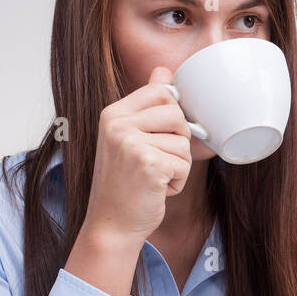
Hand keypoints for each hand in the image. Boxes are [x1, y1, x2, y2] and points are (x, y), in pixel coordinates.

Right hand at [80, 65, 192, 247]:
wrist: (111, 225)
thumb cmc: (124, 184)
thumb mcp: (129, 138)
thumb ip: (146, 104)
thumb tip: (163, 70)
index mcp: (113, 113)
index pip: (162, 91)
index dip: (172, 116)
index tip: (160, 137)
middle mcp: (118, 124)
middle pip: (177, 114)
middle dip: (177, 141)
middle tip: (157, 161)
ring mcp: (131, 143)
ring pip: (184, 142)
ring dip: (177, 166)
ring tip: (153, 178)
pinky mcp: (149, 164)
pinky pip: (184, 164)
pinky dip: (177, 182)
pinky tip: (156, 190)